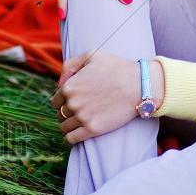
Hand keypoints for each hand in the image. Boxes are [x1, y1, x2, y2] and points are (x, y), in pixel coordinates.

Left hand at [50, 51, 164, 142]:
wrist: (140, 86)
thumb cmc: (117, 68)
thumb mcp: (91, 55)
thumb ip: (70, 65)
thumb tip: (59, 83)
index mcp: (69, 86)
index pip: (55, 100)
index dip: (63, 101)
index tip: (73, 102)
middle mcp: (73, 102)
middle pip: (60, 114)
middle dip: (66, 113)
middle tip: (79, 111)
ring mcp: (82, 117)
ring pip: (64, 127)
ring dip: (69, 125)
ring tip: (79, 122)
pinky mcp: (93, 129)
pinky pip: (71, 139)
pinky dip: (70, 138)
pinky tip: (76, 134)